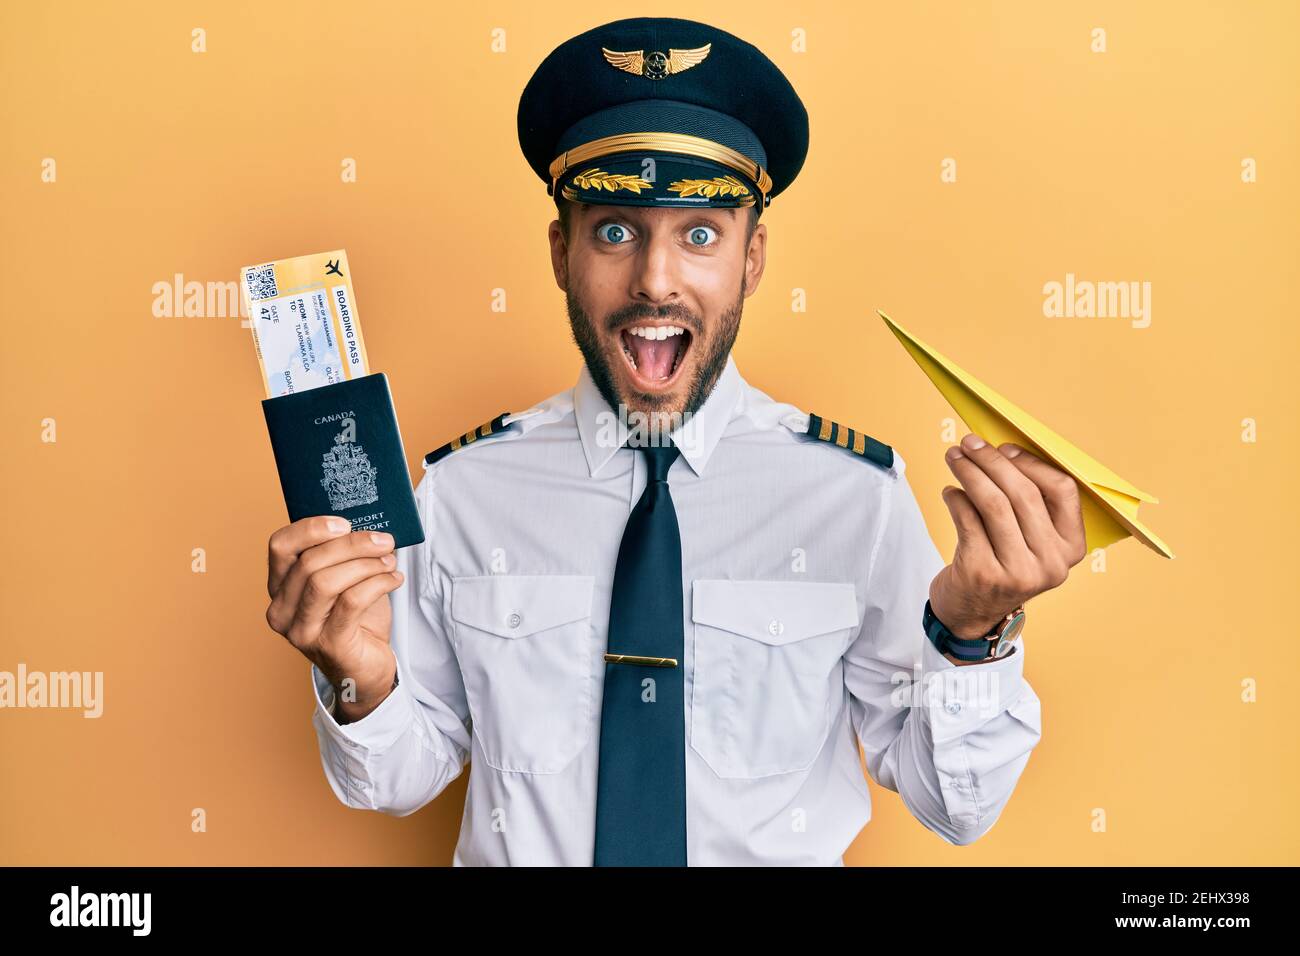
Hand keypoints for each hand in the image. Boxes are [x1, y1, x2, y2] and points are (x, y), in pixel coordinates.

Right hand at [265, 516, 404, 720]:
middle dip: (352, 545)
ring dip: (365, 564)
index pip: (280, 546)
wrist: (367, 669)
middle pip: (309, 562)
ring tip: (389, 560)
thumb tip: (366, 523)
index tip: (344, 523)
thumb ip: (340, 556)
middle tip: (384, 540)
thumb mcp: (342, 582)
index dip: (311, 528)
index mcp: (279, 588)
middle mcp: (281, 610)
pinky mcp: (328, 645)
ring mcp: (301, 631)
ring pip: (325, 582)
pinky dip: (378, 583)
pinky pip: (351, 602)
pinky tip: (394, 579)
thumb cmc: (354, 620)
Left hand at [930, 433, 1086, 638]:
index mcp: (1072, 548)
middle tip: (968, 444)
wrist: (972, 614)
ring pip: (993, 504)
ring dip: (969, 473)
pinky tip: (950, 491)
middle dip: (991, 461)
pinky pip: (967, 520)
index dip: (1031, 463)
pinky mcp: (983, 573)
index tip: (1004, 449)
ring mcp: (1017, 571)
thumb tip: (1000, 452)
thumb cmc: (1001, 565)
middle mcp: (1050, 563)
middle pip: (1023, 493)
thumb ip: (1027, 505)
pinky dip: (956, 499)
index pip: (1062, 490)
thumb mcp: (1029, 542)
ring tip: (954, 458)